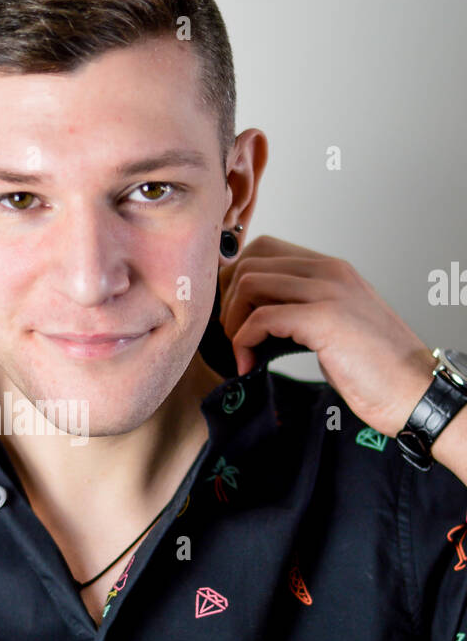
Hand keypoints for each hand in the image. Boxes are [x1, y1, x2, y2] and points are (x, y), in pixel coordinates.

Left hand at [217, 234, 436, 436]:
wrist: (413, 390)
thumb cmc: (377, 366)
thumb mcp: (336, 325)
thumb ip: (303, 310)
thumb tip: (259, 316)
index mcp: (332, 270)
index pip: (264, 250)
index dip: (236, 280)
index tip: (233, 313)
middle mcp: (330, 272)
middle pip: (251, 261)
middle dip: (228, 298)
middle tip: (232, 332)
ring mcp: (328, 292)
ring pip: (250, 283)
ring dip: (233, 319)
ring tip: (241, 348)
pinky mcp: (325, 319)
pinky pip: (262, 317)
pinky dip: (243, 341)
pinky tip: (248, 363)